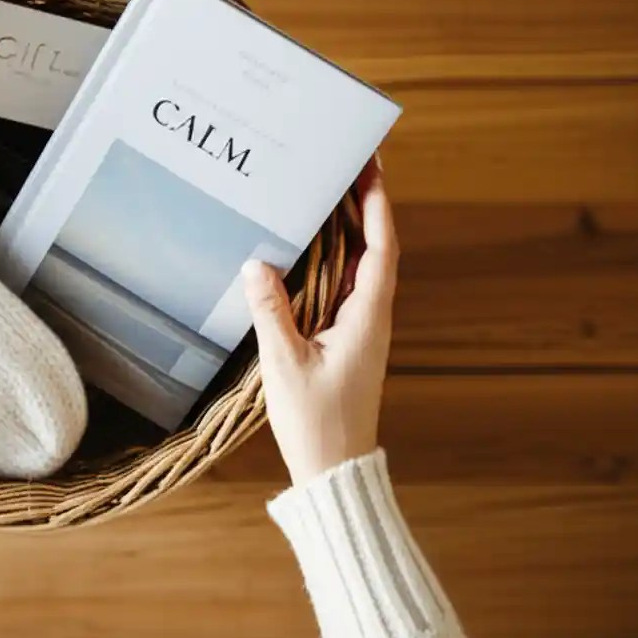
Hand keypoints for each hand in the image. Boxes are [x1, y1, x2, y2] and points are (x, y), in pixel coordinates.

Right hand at [242, 157, 397, 485]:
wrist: (334, 470)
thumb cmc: (316, 423)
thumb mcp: (284, 365)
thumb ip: (272, 312)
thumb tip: (257, 264)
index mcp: (367, 318)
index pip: (380, 248)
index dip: (377, 206)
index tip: (371, 168)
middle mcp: (372, 318)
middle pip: (374, 249)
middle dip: (363, 207)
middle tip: (345, 166)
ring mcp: (362, 331)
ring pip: (362, 268)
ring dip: (350, 232)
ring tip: (328, 195)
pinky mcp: (348, 343)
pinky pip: (346, 289)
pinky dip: (335, 262)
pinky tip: (312, 253)